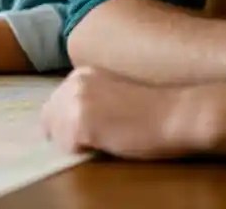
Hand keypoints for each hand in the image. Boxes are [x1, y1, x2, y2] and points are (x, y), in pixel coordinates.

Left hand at [41, 67, 194, 159]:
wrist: (176, 113)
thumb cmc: (153, 108)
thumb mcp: (112, 94)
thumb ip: (89, 100)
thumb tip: (66, 122)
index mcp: (81, 73)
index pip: (54, 105)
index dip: (65, 122)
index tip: (85, 130)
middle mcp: (74, 82)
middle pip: (49, 119)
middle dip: (66, 133)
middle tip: (94, 140)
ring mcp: (76, 101)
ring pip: (57, 135)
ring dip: (76, 142)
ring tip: (104, 138)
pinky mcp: (82, 122)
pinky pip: (68, 147)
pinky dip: (84, 152)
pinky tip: (107, 143)